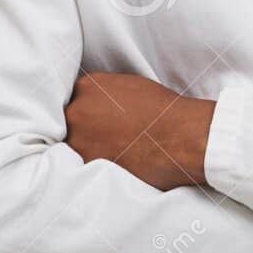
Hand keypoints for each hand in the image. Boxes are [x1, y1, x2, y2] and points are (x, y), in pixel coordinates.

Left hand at [64, 71, 213, 190]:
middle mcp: (77, 110)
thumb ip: (106, 94)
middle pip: (70, 122)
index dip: (87, 113)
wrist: (182, 137)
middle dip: (84, 130)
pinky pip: (83, 166)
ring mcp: (78, 138)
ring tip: (113, 153)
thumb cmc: (164, 112)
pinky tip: (115, 163)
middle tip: (107, 139)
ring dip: (88, 150)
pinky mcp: (87, 164)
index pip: (74, 99)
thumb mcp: (132, 87)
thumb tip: (99, 106)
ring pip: (73, 146)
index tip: (97, 122)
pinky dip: (95, 166)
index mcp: (88, 86)